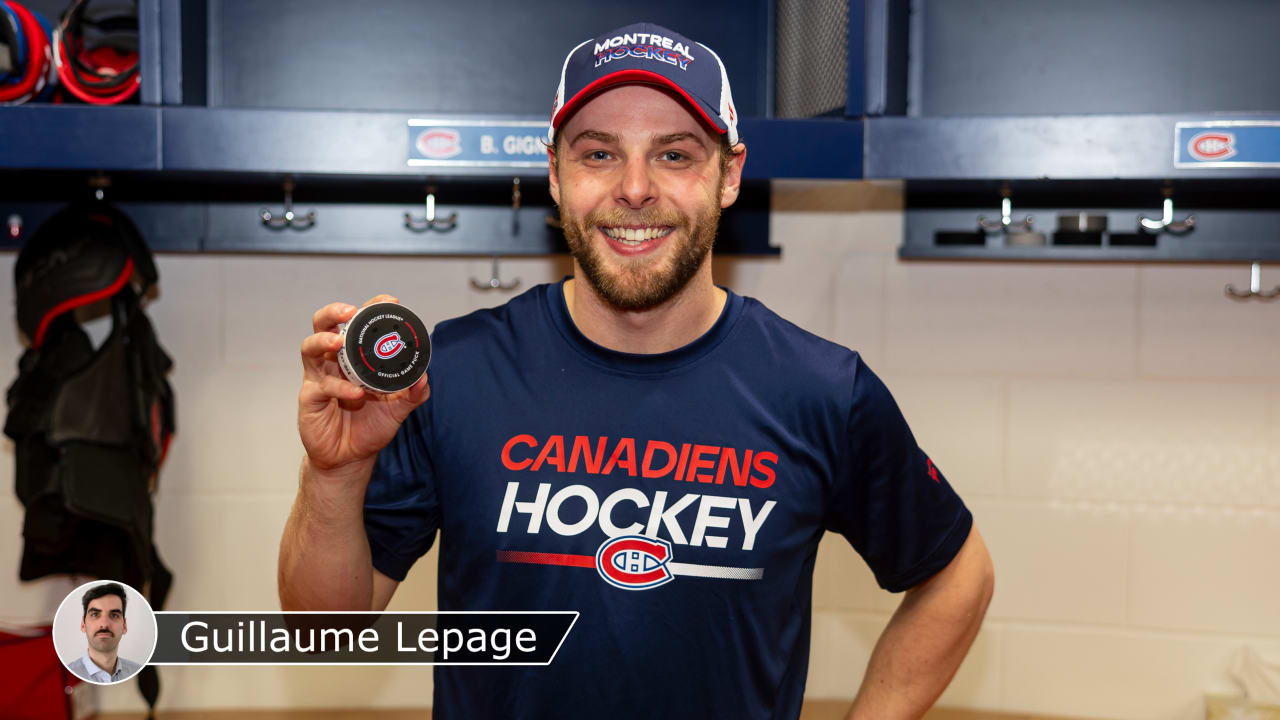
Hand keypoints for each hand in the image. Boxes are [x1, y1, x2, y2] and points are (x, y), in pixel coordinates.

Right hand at [298, 294, 430, 474]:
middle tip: (351, 311)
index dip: (371, 307)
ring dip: (324, 340)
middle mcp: (334, 361)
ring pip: (310, 347)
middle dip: (335, 312)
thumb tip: (423, 377)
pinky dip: (339, 387)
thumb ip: (414, 393)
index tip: (390, 301)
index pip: (359, 323)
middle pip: (324, 324)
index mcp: (354, 356)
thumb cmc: (370, 427)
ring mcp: (318, 377)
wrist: (350, 458)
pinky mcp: (310, 398)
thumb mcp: (399, 409)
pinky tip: (357, 393)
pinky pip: (322, 386)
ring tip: (338, 342)